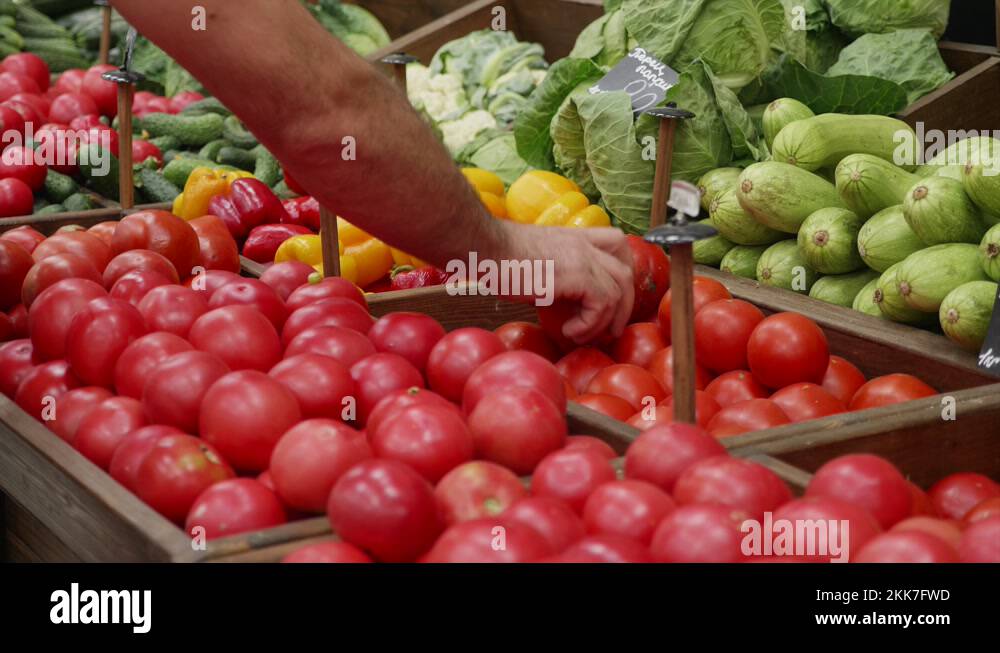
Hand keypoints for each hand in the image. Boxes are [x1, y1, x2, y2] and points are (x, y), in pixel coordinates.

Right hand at [500, 223, 634, 343]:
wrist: (484, 246)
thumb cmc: (496, 256)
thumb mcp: (534, 261)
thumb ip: (552, 273)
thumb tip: (552, 297)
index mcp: (575, 237)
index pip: (617, 243)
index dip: (622, 270)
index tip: (613, 296)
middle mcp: (584, 244)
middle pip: (625, 272)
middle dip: (624, 305)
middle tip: (610, 329)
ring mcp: (583, 258)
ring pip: (617, 292)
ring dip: (603, 322)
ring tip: (580, 335)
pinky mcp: (577, 275)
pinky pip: (601, 304)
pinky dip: (589, 324)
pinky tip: (569, 331)